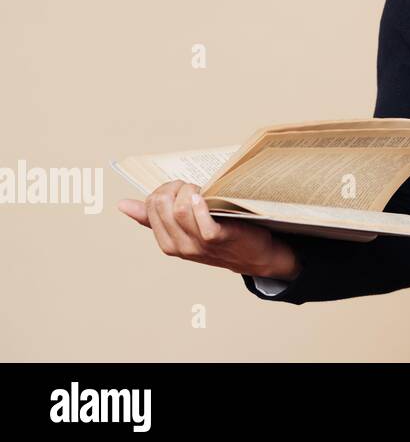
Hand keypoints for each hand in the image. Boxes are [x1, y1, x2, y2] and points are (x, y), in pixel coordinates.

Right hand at [118, 180, 300, 280]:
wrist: (255, 255)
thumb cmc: (220, 236)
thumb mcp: (186, 229)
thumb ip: (157, 218)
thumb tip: (122, 204)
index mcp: (167, 242)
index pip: (151, 205)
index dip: (165, 188)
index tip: (182, 187)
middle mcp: (178, 246)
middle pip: (162, 204)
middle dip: (176, 186)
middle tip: (194, 186)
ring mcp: (197, 244)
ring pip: (179, 209)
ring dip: (191, 191)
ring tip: (203, 191)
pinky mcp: (217, 239)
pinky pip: (201, 221)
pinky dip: (200, 204)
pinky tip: (204, 197)